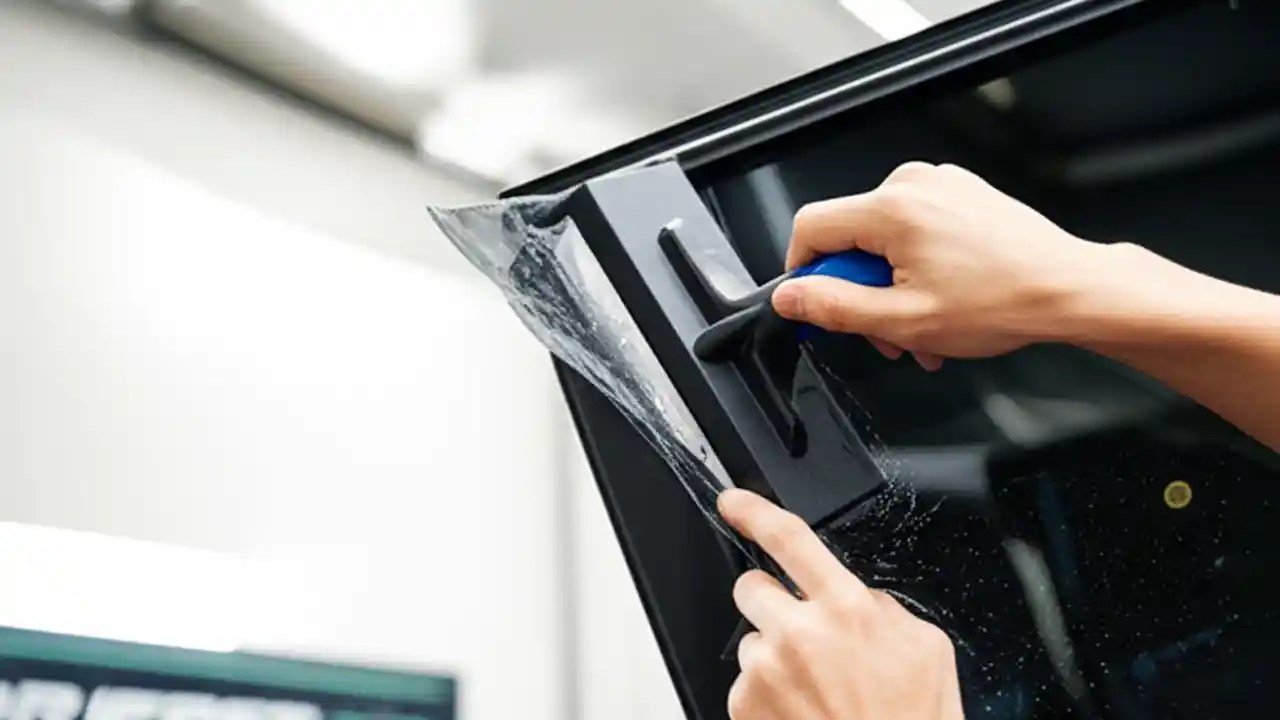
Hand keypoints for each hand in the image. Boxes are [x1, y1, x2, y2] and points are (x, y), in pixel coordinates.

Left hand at [718, 489, 964, 719]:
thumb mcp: (926, 649)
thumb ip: (881, 608)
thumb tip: (854, 596)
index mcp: (847, 611)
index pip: (788, 539)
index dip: (754, 512)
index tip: (734, 501)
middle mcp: (799, 635)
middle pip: (751, 586)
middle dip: (770, 600)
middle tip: (800, 631)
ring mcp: (767, 673)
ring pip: (752, 640)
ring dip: (775, 656)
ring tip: (817, 690)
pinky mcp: (745, 706)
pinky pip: (746, 683)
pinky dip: (768, 695)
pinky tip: (804, 711)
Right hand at [772, 162, 1115, 366]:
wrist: (1071, 290)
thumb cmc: (1005, 301)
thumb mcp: (903, 319)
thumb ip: (834, 307)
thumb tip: (791, 297)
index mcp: (893, 208)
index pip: (811, 227)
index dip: (802, 273)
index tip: (816, 305)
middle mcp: (915, 185)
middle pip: (850, 239)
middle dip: (859, 292)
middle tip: (885, 332)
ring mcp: (942, 187)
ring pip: (883, 242)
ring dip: (891, 289)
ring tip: (923, 326)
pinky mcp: (961, 196)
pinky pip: (915, 232)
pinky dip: (917, 269)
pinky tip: (941, 303)